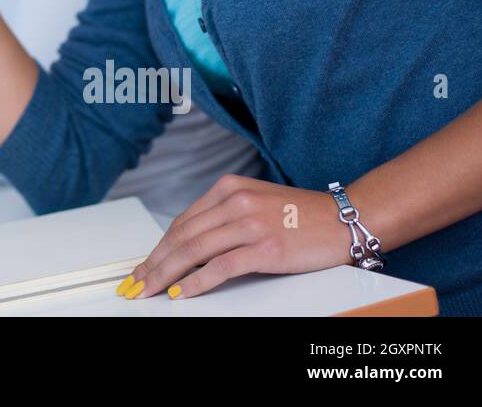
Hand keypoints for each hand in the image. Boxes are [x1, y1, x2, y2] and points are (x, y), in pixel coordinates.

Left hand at [120, 175, 349, 300]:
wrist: (346, 219)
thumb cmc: (302, 216)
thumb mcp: (256, 203)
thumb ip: (224, 217)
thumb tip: (189, 246)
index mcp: (228, 188)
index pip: (182, 222)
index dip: (158, 247)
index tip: (143, 265)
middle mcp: (234, 201)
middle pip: (181, 237)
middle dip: (154, 263)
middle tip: (135, 282)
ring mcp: (249, 224)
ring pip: (193, 252)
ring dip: (166, 275)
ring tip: (149, 290)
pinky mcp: (264, 248)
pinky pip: (220, 268)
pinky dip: (196, 283)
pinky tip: (182, 293)